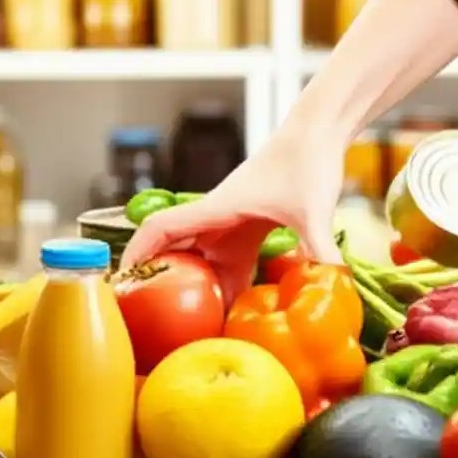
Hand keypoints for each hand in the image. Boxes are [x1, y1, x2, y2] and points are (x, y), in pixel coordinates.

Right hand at [120, 130, 346, 301]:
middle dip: (159, 279)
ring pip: (200, 258)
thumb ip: (319, 248)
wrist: (317, 134)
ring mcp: (230, 222)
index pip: (161, 228)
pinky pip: (226, 259)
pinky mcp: (247, 226)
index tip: (123, 279)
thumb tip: (334, 284)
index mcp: (217, 208)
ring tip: (189, 324)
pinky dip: (223, 282)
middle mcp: (215, 216)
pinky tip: (233, 309)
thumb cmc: (307, 160)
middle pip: (174, 249)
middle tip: (151, 315)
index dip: (137, 253)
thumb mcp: (312, 210)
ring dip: (193, 285)